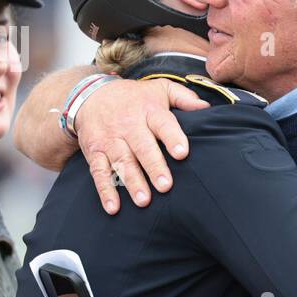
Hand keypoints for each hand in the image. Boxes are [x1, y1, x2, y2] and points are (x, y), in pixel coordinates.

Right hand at [75, 78, 210, 213]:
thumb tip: (207, 108)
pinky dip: (105, 191)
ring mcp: (110, 140)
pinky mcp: (95, 152)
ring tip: (144, 200)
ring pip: (122, 162)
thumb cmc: (134, 97)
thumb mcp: (159, 89)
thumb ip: (184, 98)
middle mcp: (129, 125)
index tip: (182, 153)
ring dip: (132, 182)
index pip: (163, 124)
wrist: (89, 94)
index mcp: (149, 110)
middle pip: (142, 147)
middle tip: (165, 186)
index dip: (172, 138)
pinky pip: (98, 172)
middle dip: (154, 167)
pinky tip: (113, 207)